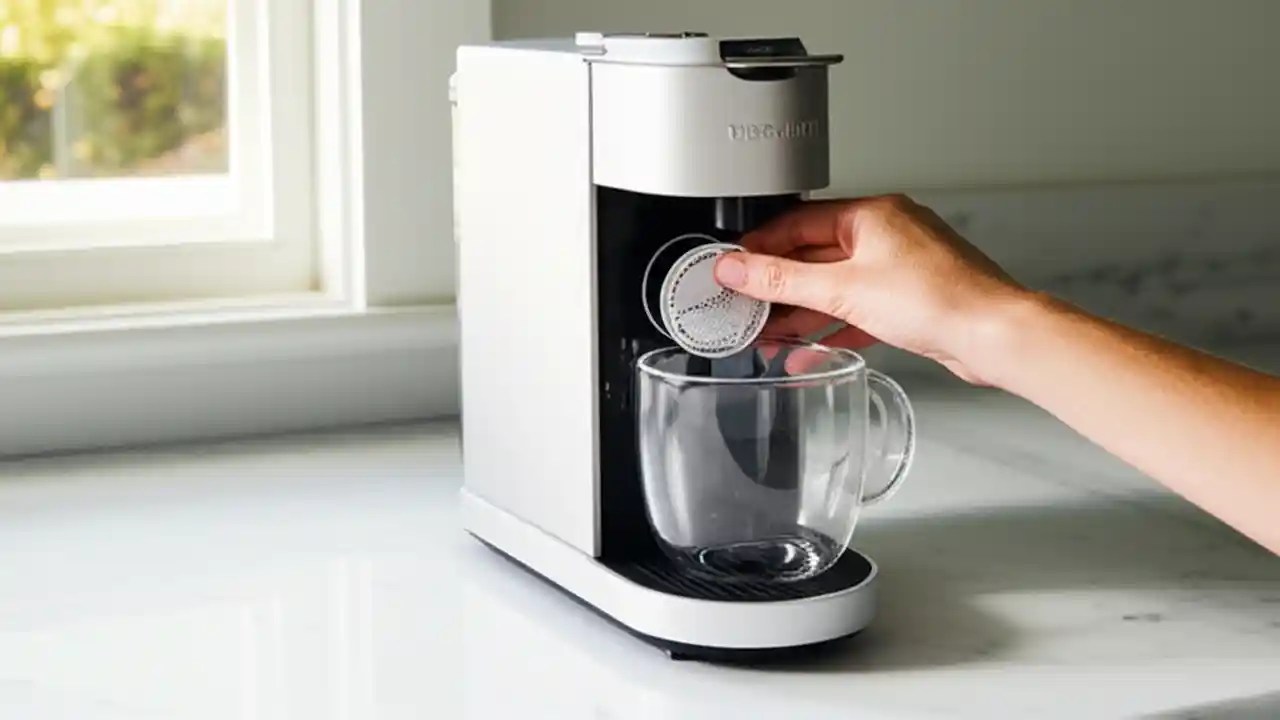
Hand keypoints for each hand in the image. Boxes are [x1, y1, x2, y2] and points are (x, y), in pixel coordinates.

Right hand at [713, 194, 1027, 383]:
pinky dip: (832, 327)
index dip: (760, 247)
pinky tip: (809, 350)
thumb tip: (737, 268)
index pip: (797, 222)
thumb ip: (782, 280)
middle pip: (815, 256)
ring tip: (769, 334)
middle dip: (779, 286)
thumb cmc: (939, 299)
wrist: (994, 335)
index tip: (733, 268)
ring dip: (802, 311)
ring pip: (836, 287)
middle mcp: (887, 235)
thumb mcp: (842, 289)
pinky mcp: (910, 301)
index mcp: (871, 215)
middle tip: (746, 306)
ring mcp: (900, 268)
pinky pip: (858, 310)